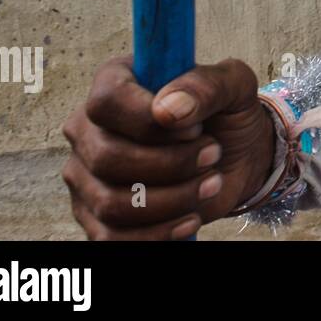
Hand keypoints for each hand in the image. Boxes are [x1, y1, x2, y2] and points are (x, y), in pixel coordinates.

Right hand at [62, 56, 275, 239]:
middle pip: (108, 158)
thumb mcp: (234, 85)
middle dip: (172, 165)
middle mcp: (89, 128)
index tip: (194, 128)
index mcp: (115, 82)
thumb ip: (207, 84)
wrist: (234, 156)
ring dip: (172, 199)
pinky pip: (112, 238)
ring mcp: (86, 174)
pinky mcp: (94, 215)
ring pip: (112, 203)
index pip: (107, 101)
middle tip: (213, 155)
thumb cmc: (226, 112)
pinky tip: (191, 218)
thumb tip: (167, 109)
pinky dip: (158, 233)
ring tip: (210, 183)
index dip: (151, 121)